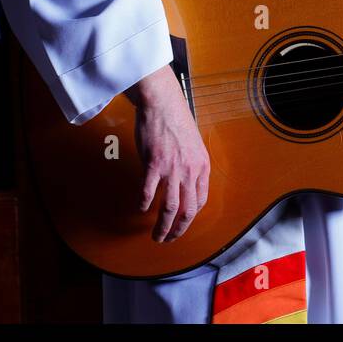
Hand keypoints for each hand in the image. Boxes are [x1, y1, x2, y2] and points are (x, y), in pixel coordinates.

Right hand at [125, 65, 210, 242]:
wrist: (163, 102)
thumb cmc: (175, 120)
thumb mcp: (193, 144)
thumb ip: (190, 164)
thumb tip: (182, 180)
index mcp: (202, 165)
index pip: (201, 200)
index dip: (191, 216)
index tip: (183, 223)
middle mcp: (190, 170)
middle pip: (187, 210)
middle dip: (178, 230)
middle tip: (169, 239)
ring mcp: (172, 169)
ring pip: (169, 208)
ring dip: (162, 227)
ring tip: (156, 236)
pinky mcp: (154, 165)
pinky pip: (148, 193)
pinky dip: (144, 205)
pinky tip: (140, 209)